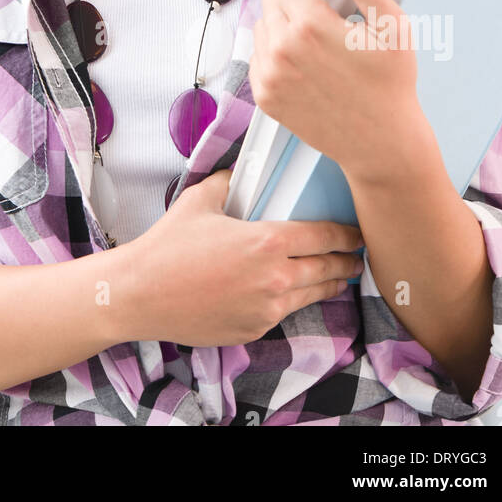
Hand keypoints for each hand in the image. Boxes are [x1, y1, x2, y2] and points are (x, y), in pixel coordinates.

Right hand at [120, 169, 364, 347]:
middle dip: (347, 262)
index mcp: (268, 242)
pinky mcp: (254, 330)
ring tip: (338, 276)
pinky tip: (294, 292)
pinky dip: (293, 300)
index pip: (324, 237)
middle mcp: (276, 279)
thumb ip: (231, 181)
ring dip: (329, 284)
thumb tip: (245, 172)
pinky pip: (284, 312)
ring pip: (312, 295)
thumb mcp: (202, 199)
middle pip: (327, 269)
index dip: (347, 234)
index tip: (359, 233)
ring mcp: (267, 310)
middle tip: (357, 256)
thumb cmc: (170, 244)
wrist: (142, 294)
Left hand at [248, 0, 429, 180]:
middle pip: (270, 1)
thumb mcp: (392, 28)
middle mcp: (282, 49)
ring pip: (262, 28)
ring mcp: (270, 75)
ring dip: (282, 30)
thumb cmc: (391, 84)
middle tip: (324, 25)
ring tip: (315, 48)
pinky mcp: (265, 96)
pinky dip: (276, 57)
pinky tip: (305, 68)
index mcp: (311, 25)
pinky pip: (258, 58)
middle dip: (293, 5)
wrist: (381, 142)